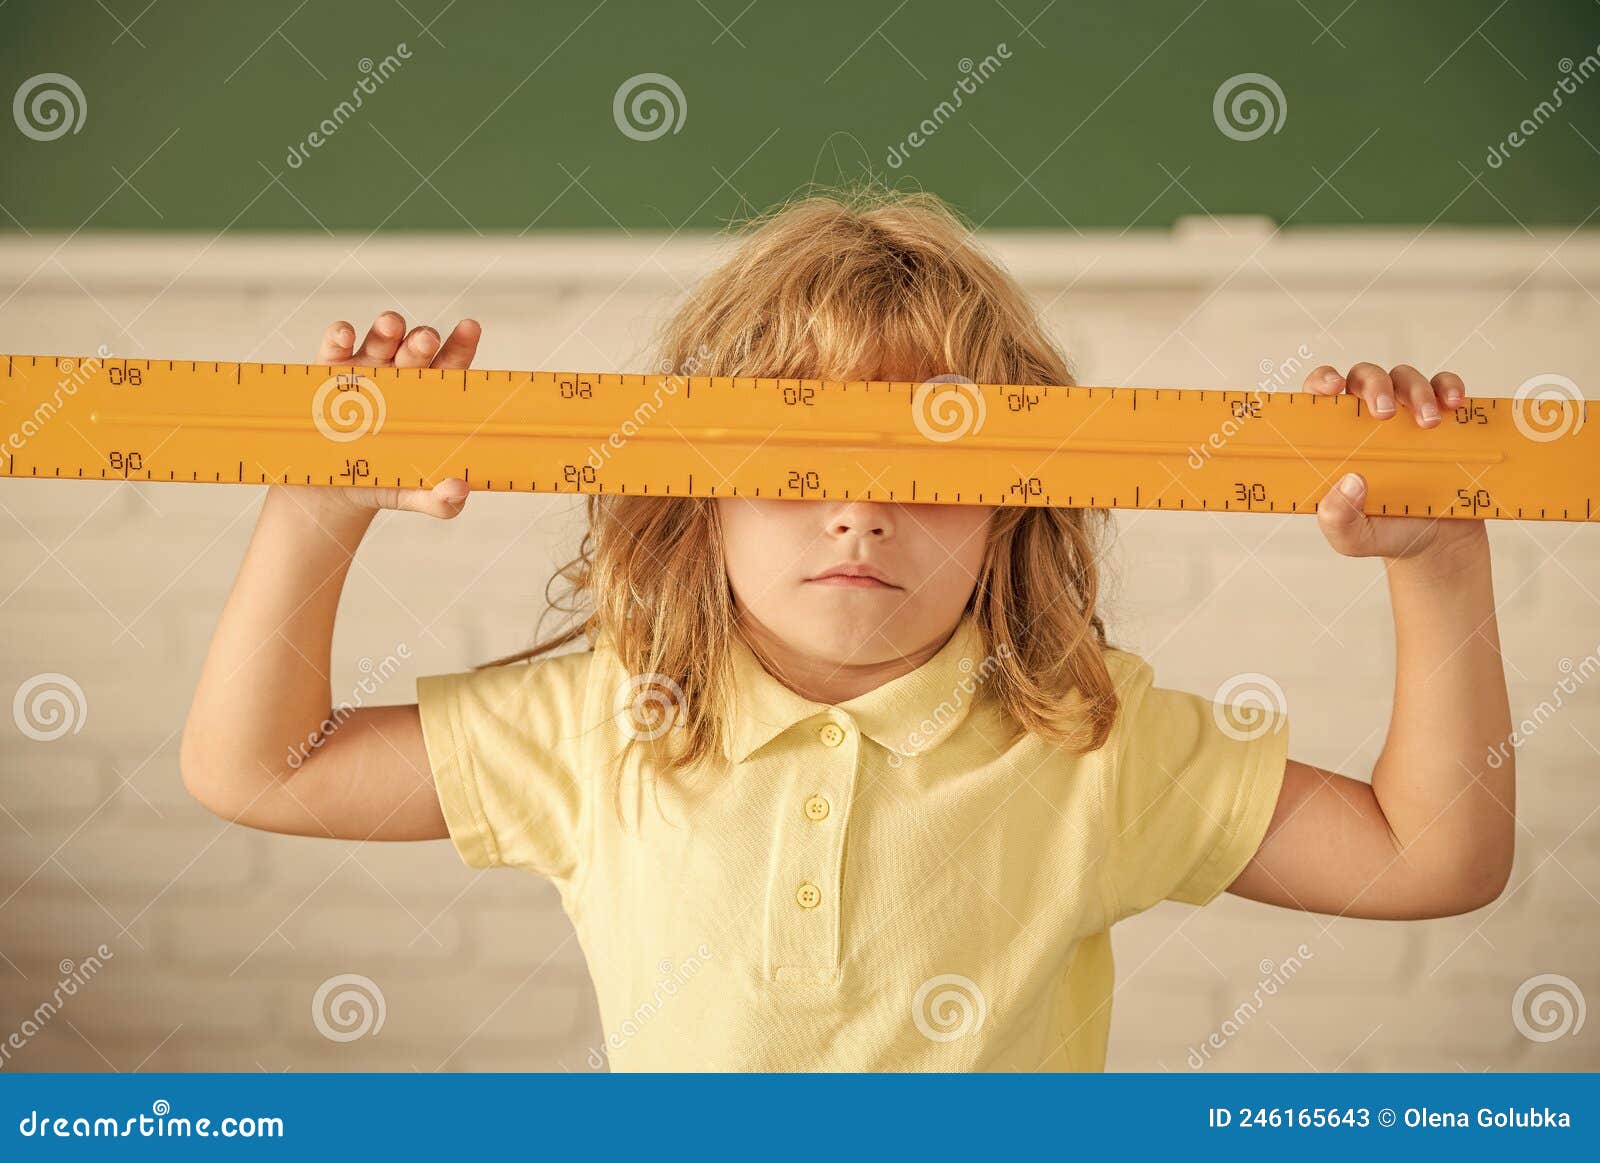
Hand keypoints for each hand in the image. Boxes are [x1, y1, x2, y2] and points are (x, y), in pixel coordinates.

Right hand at [282, 311, 482, 520]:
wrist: (332, 493)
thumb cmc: (385, 485)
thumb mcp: (415, 496)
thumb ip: (442, 501)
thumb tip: (458, 490)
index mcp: (430, 398)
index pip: (451, 366)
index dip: (461, 345)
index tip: (470, 327)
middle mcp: (400, 377)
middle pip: (416, 350)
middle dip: (421, 341)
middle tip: (426, 340)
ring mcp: (364, 372)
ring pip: (379, 342)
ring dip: (386, 330)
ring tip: (391, 325)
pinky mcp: (327, 376)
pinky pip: (333, 351)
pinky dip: (337, 338)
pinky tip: (344, 336)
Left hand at [1305, 362, 1485, 560]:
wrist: (1438, 543)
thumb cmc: (1385, 530)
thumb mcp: (1351, 537)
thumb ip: (1337, 518)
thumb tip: (1349, 482)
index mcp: (1336, 439)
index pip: (1319, 396)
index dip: (1322, 380)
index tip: (1333, 387)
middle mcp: (1367, 419)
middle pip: (1364, 377)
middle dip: (1375, 385)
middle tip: (1385, 413)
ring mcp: (1406, 415)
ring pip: (1405, 377)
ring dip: (1416, 391)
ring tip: (1430, 424)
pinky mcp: (1443, 417)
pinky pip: (1445, 387)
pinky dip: (1450, 387)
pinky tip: (1454, 405)